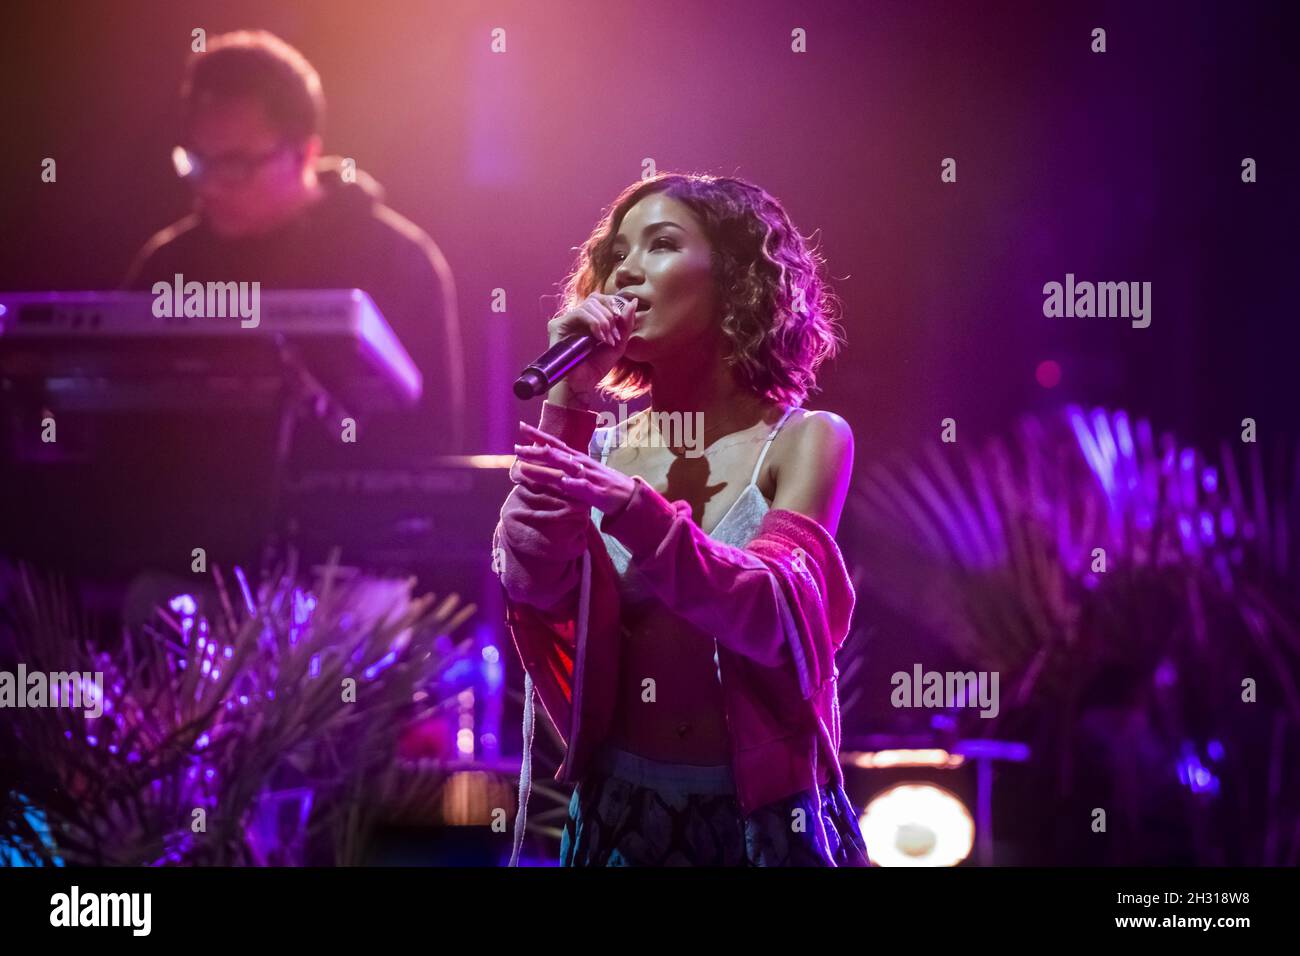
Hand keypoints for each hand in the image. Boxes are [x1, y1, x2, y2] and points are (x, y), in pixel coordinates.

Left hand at [512, 421, 636, 513]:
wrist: (629, 497)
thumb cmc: (604, 484)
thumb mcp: (583, 472)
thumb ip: (565, 467)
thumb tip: (545, 462)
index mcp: (577, 460)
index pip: (555, 445)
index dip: (539, 436)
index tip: (522, 427)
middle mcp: (581, 465)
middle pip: (556, 454)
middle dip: (535, 451)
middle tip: (516, 448)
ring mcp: (589, 478)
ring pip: (566, 469)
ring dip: (546, 467)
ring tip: (528, 466)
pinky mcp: (598, 493)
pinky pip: (585, 488)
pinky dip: (574, 485)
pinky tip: (565, 483)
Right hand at [544, 292, 637, 400]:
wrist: (581, 385)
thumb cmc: (596, 367)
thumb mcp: (617, 345)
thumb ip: (626, 324)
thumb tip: (633, 301)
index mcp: (589, 320)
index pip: (602, 300)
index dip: (614, 306)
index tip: (621, 324)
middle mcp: (576, 318)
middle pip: (596, 298)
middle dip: (610, 315)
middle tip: (614, 335)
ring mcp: (566, 320)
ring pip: (589, 304)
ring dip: (604, 322)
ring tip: (607, 340)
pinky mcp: (558, 325)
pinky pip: (579, 313)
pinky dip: (594, 323)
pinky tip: (599, 338)